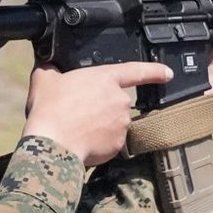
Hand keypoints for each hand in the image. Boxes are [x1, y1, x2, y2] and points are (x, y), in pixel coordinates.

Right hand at [24, 60, 174, 168]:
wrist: (53, 143)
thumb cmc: (50, 110)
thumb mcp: (44, 79)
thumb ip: (52, 69)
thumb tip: (49, 68)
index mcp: (105, 78)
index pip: (137, 70)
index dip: (154, 71)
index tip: (167, 73)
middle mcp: (119, 100)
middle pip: (116, 102)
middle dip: (101, 108)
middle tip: (78, 113)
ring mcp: (121, 124)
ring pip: (113, 123)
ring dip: (100, 125)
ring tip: (77, 128)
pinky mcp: (118, 145)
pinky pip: (111, 142)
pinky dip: (99, 142)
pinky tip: (82, 141)